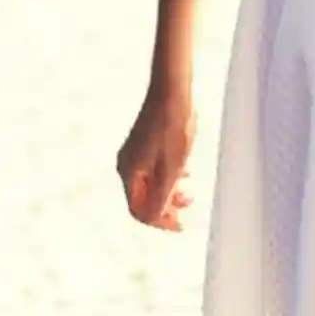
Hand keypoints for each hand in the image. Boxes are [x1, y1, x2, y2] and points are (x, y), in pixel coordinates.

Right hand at [117, 86, 196, 230]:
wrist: (172, 90)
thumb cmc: (173, 127)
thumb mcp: (172, 166)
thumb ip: (163, 195)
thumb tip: (156, 217)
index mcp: (129, 173)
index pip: (138, 210)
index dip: (160, 222)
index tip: (182, 225)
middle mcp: (126, 165)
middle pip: (142, 199)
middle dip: (165, 209)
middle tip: (186, 211)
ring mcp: (134, 153)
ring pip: (149, 185)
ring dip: (168, 194)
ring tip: (188, 194)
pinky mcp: (144, 143)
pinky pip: (152, 170)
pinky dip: (168, 178)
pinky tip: (185, 174)